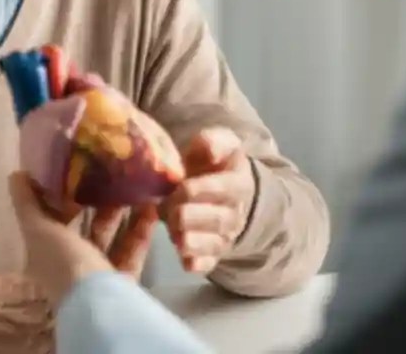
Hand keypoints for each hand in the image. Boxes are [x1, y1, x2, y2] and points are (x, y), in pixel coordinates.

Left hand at [8, 173, 159, 307]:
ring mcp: (97, 273)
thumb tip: (16, 174)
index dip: (58, 197)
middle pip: (81, 228)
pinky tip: (150, 208)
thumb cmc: (64, 262)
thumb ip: (27, 203)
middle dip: (94, 202)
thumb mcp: (38, 229)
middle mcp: (68, 264)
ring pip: (109, 237)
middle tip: (108, 175)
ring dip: (119, 213)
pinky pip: (132, 250)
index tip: (74, 171)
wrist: (99, 302)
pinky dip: (140, 230)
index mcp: (44, 254)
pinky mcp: (123, 279)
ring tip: (132, 186)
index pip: (49, 220)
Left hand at [161, 127, 256, 274]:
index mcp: (238, 184)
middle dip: (187, 214)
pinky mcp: (211, 255)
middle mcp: (234, 214)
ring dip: (188, 238)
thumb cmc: (215, 165)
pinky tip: (184, 258)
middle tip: (167, 207)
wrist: (225, 192)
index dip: (198, 189)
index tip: (180, 186)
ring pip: (210, 244)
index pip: (222, 189)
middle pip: (215, 219)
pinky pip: (206, 264)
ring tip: (173, 229)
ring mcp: (224, 237)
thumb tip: (209, 149)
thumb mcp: (218, 143)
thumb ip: (214, 141)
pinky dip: (195, 263)